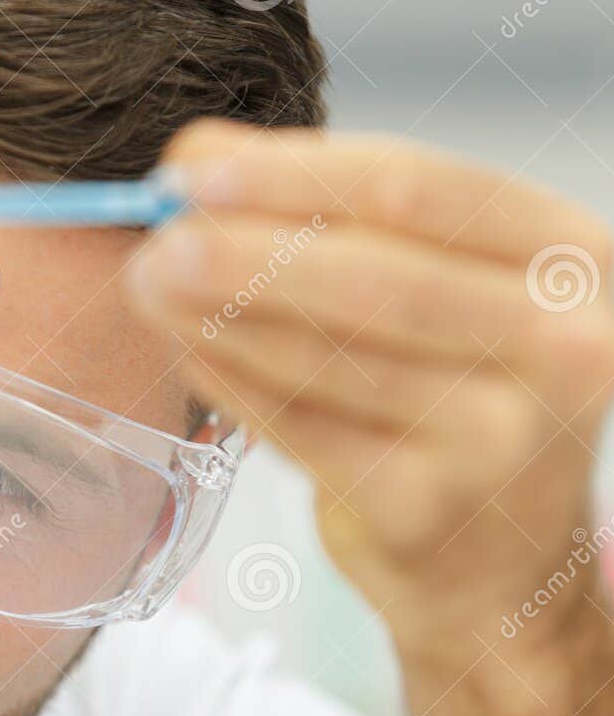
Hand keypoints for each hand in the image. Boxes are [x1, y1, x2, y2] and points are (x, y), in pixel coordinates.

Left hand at [127, 119, 613, 640]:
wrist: (496, 557)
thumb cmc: (449, 385)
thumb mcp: (436, 282)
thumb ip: (329, 213)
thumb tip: (190, 158)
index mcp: (569, 256)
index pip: (417, 187)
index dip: (291, 173)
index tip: (190, 166)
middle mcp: (563, 343)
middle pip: (374, 275)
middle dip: (244, 250)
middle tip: (156, 237)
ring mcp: (499, 437)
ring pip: (326, 355)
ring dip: (218, 314)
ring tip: (148, 283)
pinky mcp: (423, 507)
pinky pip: (297, 426)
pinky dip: (229, 381)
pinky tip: (186, 349)